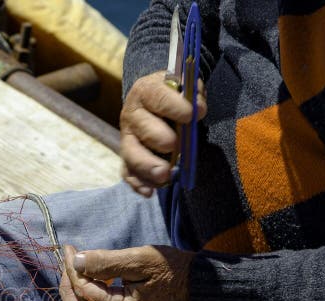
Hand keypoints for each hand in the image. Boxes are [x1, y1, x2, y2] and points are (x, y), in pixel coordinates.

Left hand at [59, 244, 193, 300]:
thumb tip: (76, 261)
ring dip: (76, 295)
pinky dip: (89, 299)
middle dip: (68, 287)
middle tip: (69, 261)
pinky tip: (92, 279)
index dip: (72, 268)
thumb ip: (106, 262)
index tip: (69, 247)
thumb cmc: (174, 269)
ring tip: (76, 269)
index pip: (84, 292)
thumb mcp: (140, 259)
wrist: (201, 285)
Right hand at [120, 71, 206, 195]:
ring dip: (147, 166)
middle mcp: (131, 114)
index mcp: (145, 91)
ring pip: (132, 154)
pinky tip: (150, 192)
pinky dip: (138, 184)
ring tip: (165, 175)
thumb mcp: (184, 85)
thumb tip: (197, 109)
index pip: (157, 98)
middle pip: (142, 128)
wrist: (157, 101)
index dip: (174, 107)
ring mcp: (128, 138)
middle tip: (174, 145)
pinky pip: (128, 173)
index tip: (192, 115)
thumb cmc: (175, 94)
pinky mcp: (128, 157)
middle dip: (159, 138)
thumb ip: (192, 94)